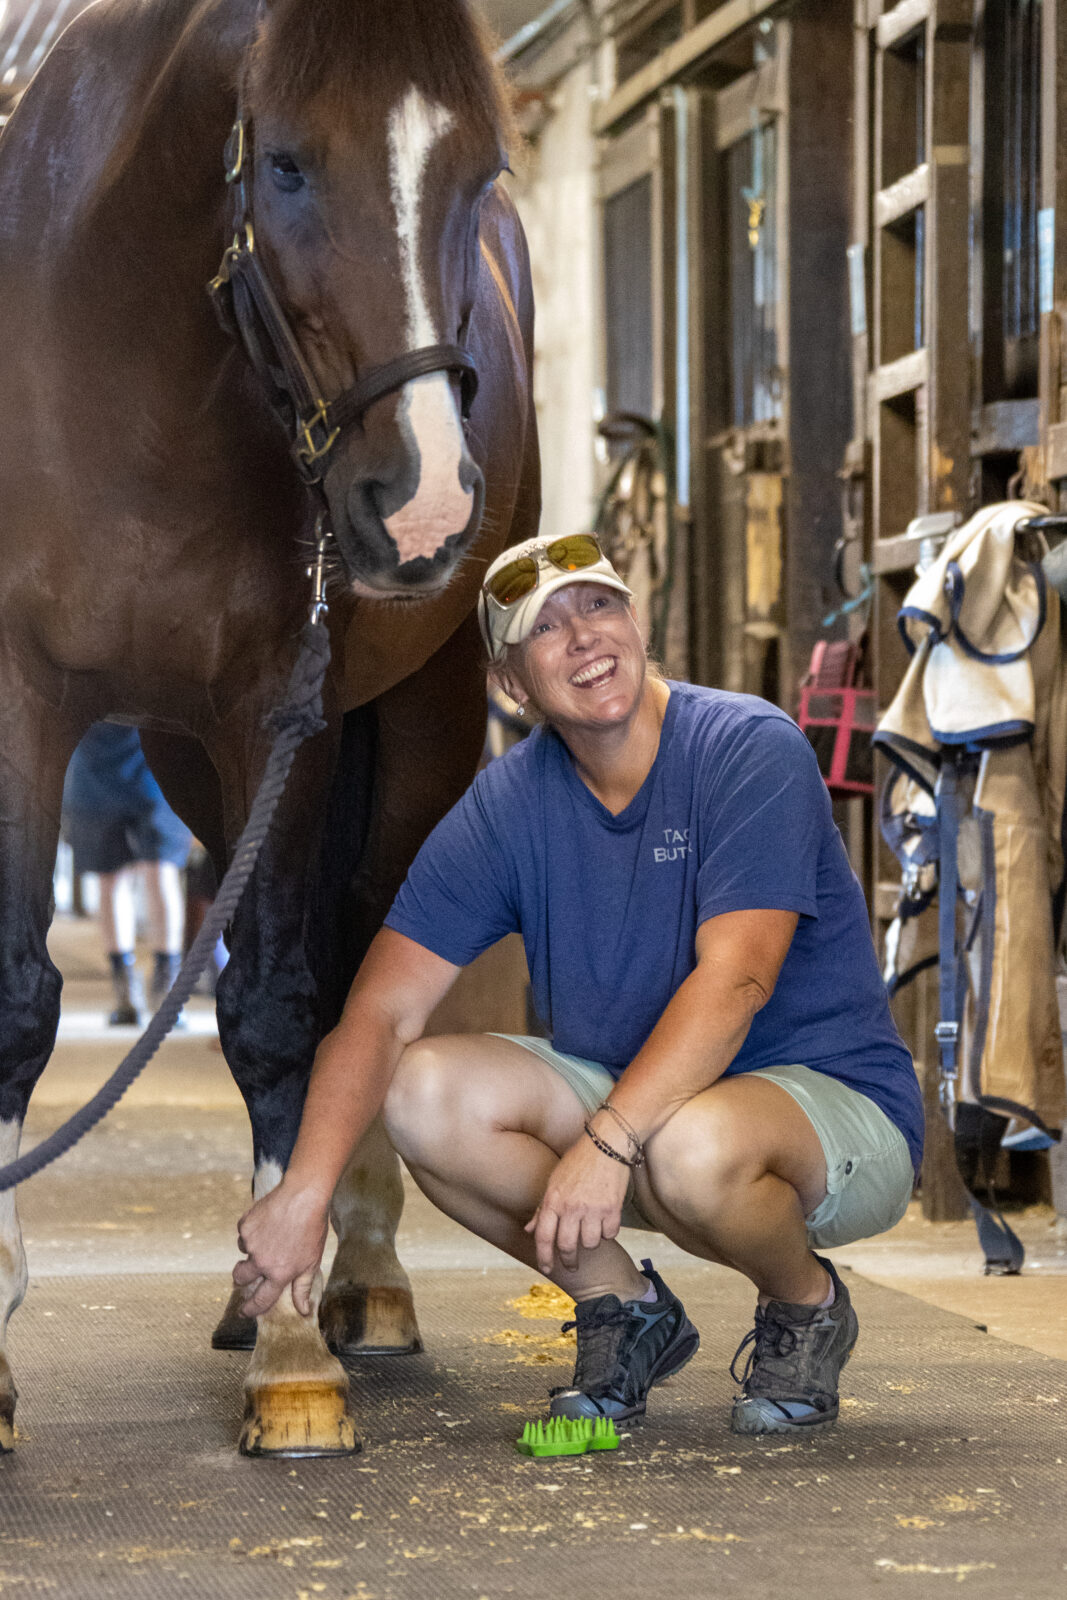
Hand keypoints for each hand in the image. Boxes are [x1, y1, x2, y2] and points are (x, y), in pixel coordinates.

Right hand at [232, 1182, 329, 1318]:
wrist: (304, 1196)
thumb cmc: (312, 1228)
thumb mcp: (312, 1261)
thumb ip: (303, 1288)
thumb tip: (303, 1311)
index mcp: (279, 1274)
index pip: (260, 1300)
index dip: (250, 1309)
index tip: (243, 1313)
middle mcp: (261, 1262)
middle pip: (240, 1278)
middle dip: (241, 1278)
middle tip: (247, 1272)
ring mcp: (251, 1243)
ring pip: (243, 1251)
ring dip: (252, 1248)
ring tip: (272, 1233)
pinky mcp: (245, 1226)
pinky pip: (243, 1232)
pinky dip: (252, 1230)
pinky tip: (268, 1221)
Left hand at [525, 1134, 630, 1275]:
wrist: (607, 1143)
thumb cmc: (578, 1160)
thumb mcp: (554, 1180)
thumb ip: (543, 1207)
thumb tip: (528, 1228)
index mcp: (553, 1199)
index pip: (543, 1236)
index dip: (544, 1257)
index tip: (546, 1269)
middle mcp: (571, 1207)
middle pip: (567, 1246)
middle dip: (569, 1261)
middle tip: (571, 1265)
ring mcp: (592, 1209)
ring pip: (590, 1243)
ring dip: (590, 1242)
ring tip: (591, 1231)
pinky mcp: (613, 1208)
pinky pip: (610, 1234)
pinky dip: (608, 1232)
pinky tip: (606, 1222)